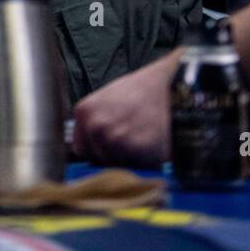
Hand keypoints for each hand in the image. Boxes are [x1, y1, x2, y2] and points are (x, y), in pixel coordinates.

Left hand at [73, 52, 177, 167]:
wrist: (167, 85)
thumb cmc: (136, 92)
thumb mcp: (101, 101)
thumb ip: (90, 123)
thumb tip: (84, 151)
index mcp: (84, 113)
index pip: (81, 150)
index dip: (96, 150)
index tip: (110, 143)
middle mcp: (95, 126)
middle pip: (98, 159)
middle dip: (113, 154)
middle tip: (131, 136)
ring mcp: (116, 138)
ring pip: (117, 164)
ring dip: (129, 158)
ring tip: (140, 137)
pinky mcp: (138, 147)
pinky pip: (137, 165)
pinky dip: (146, 159)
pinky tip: (151, 140)